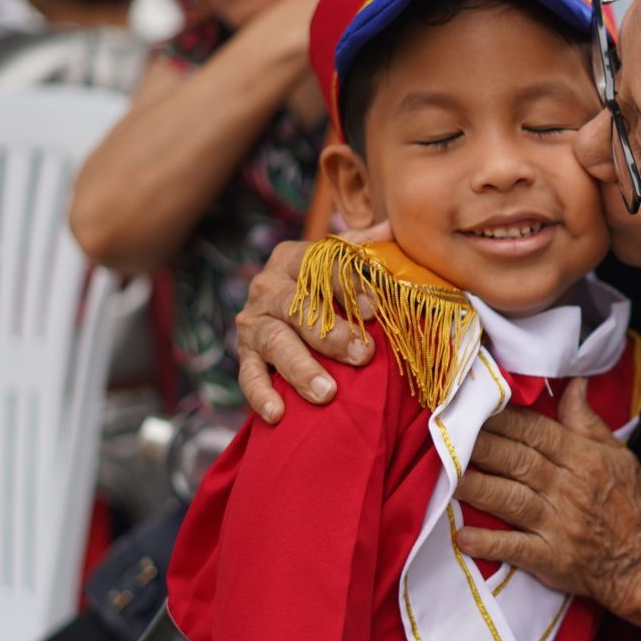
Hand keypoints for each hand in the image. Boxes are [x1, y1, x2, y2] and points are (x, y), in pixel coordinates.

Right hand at [234, 222, 390, 421]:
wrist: (290, 307)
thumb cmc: (330, 286)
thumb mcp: (346, 261)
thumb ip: (368, 247)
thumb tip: (395, 226)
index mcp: (294, 258)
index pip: (321, 267)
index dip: (348, 286)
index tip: (375, 309)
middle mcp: (268, 286)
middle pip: (298, 307)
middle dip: (332, 334)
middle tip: (362, 354)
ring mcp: (253, 322)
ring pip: (275, 342)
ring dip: (301, 367)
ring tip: (327, 392)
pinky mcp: (245, 354)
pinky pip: (249, 375)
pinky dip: (261, 395)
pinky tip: (278, 413)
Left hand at [453, 379, 640, 618]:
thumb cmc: (632, 504)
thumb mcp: (618, 454)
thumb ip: (586, 420)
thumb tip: (573, 384)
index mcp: (584, 458)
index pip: (536, 431)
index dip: (502, 419)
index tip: (473, 407)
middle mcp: (568, 488)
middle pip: (517, 461)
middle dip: (479, 446)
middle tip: (445, 434)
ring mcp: (558, 525)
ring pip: (510, 499)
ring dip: (476, 487)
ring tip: (445, 477)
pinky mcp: (552, 559)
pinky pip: (516, 549)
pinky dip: (489, 544)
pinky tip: (462, 537)